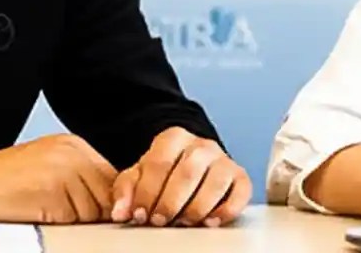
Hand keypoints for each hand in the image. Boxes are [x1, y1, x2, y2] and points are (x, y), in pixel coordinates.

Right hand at [0, 134, 117, 223]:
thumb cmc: (7, 175)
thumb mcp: (50, 162)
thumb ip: (81, 173)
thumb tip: (110, 199)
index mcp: (74, 144)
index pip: (111, 175)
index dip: (108, 198)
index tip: (99, 208)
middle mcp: (72, 155)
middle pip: (106, 194)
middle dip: (95, 210)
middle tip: (70, 211)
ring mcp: (63, 173)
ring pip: (91, 210)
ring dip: (77, 218)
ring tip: (51, 208)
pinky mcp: (52, 194)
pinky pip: (72, 219)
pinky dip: (61, 223)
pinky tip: (43, 212)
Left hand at [109, 127, 251, 226]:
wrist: (189, 165)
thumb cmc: (164, 173)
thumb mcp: (139, 175)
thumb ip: (126, 190)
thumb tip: (120, 211)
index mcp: (173, 138)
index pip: (159, 162)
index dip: (147, 192)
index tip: (139, 213)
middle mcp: (202, 145)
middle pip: (188, 172)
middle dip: (170, 202)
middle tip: (159, 220)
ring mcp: (223, 160)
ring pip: (215, 183)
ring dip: (196, 208)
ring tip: (182, 222)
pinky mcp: (240, 177)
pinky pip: (240, 193)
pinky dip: (226, 210)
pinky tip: (209, 222)